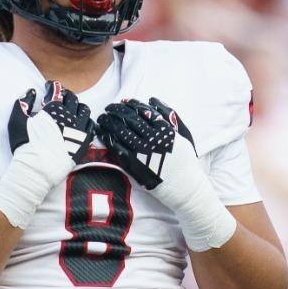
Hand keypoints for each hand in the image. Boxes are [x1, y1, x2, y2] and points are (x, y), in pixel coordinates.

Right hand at [10, 82, 93, 167]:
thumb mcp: (17, 120)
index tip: (48, 86)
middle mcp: (69, 116)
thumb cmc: (25, 145)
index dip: (52, 86)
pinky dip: (86, 121)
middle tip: (60, 98)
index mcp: (53, 109)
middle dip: (65, 95)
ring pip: (84, 109)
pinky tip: (80, 123)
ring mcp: (79, 128)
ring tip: (72, 110)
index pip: (56, 89)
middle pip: (72, 98)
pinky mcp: (84, 141)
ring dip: (77, 106)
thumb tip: (31, 91)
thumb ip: (23, 103)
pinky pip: (91, 125)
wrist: (37, 168)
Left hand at [94, 97, 235, 249]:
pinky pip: (118, 148)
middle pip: (129, 119)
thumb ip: (170, 116)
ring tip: (102, 119)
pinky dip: (109, 139)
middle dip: (116, 111)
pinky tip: (103, 134)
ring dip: (109, 123)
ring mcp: (142, 152)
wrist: (184, 187)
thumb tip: (153, 100)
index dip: (131, 104)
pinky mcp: (134, 165)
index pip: (143, 111)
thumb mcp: (183, 134)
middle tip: (108, 107)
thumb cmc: (185, 160)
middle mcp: (153, 139)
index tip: (123, 101)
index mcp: (165, 129)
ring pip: (121, 132)